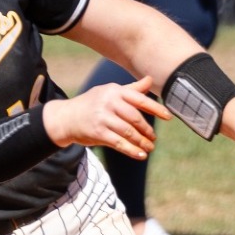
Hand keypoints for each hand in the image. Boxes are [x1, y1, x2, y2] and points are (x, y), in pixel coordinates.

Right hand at [42, 76, 172, 158]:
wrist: (66, 117)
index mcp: (115, 91)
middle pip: (135, 118)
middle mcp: (109, 102)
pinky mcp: (98, 132)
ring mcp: (103, 118)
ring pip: (128, 132)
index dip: (156, 108)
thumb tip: (150, 79)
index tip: (168, 117)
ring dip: (142, 142)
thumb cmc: (92, 103)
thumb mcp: (110, 92)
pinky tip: (141, 155)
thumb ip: (131, 89)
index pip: (139, 99)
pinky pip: (119, 143)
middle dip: (147, 130)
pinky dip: (131, 150)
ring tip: (150, 148)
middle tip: (154, 138)